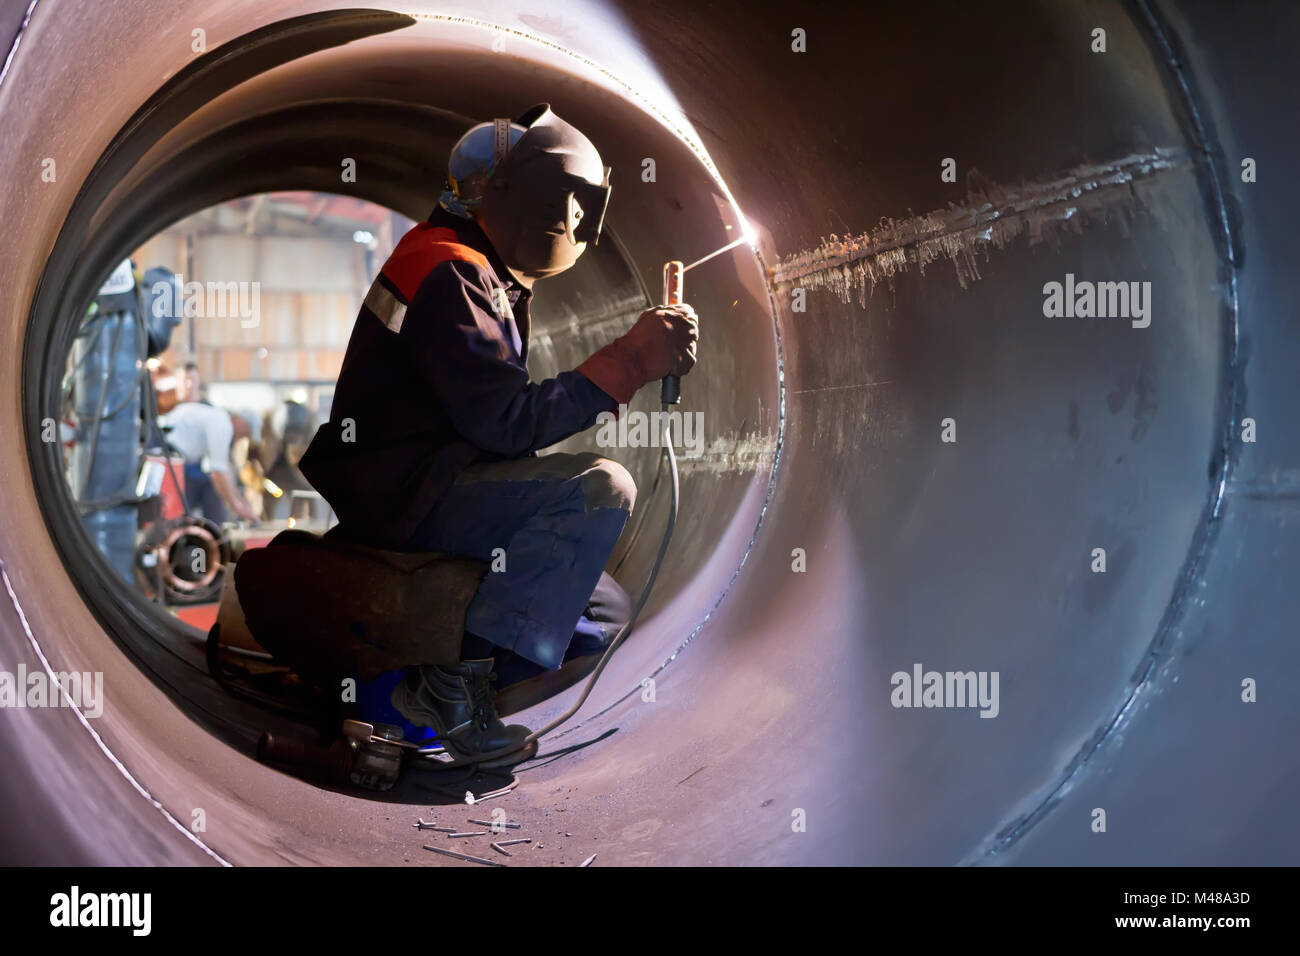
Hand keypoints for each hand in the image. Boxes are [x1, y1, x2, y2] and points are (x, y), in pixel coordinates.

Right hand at [576, 302, 700, 403]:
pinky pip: (688, 362)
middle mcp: (686, 327)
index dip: (682, 321)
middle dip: (682, 337)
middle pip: (693, 330)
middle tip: (668, 344)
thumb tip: (674, 311)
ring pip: (690, 347)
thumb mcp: (650, 317)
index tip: (676, 327)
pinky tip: (668, 364)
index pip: (689, 313)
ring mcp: (688, 344)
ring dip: (681, 351)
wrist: (633, 358)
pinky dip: (680, 365)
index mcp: (677, 313)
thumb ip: (666, 312)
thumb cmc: (638, 338)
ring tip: (665, 354)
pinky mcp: (687, 360)